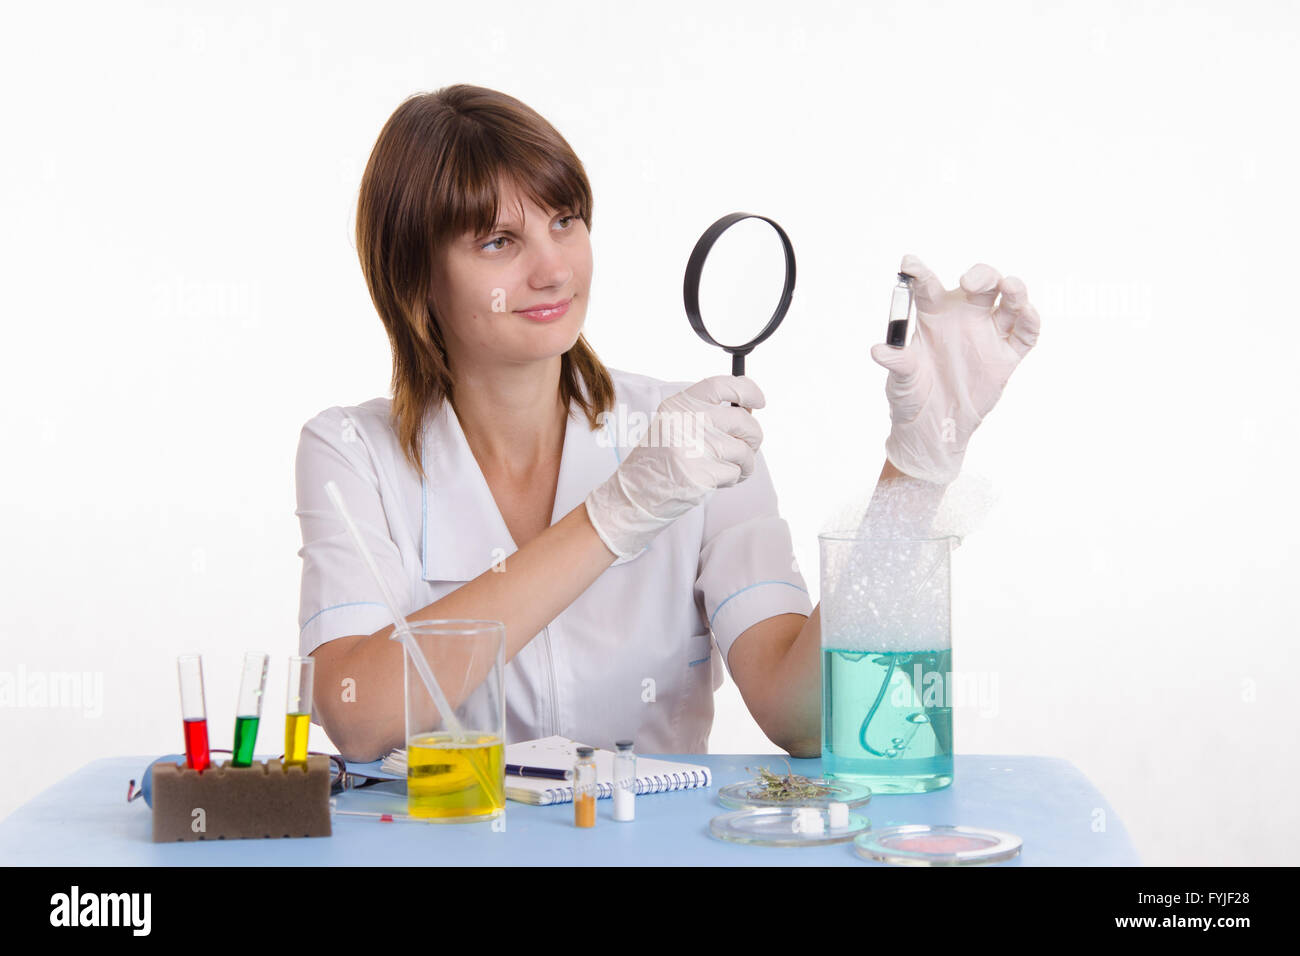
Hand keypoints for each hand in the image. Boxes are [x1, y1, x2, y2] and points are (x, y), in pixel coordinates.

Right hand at [585, 375, 764, 558]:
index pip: (721, 386)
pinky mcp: (701, 475)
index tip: (758, 401)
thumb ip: (706, 415)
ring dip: (745, 462)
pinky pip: (735, 472)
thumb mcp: (674, 425)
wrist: (635, 496)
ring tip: (730, 468)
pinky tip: (715, 480)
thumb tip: (748, 411)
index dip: (747, 390)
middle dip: (753, 436)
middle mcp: (685, 423)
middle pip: (743, 420)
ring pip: (744, 450)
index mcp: (678, 406)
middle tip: (748, 446)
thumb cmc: (659, 461)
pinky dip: (732, 478)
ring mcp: (693, 449)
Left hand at [869, 254, 1040, 484]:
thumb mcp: (900, 382)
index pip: (928, 288)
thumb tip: (879, 350)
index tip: (908, 264)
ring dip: (1014, 290)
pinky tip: (1026, 312)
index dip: (920, 273)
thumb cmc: (911, 398)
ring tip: (1010, 287)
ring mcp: (986, 336)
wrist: (932, 428)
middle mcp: (962, 319)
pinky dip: (1030, 319)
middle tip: (969, 281)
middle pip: (980, 285)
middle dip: (981, 275)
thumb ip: (897, 363)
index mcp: (932, 317)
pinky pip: (1024, 333)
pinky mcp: (1005, 357)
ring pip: (1008, 302)